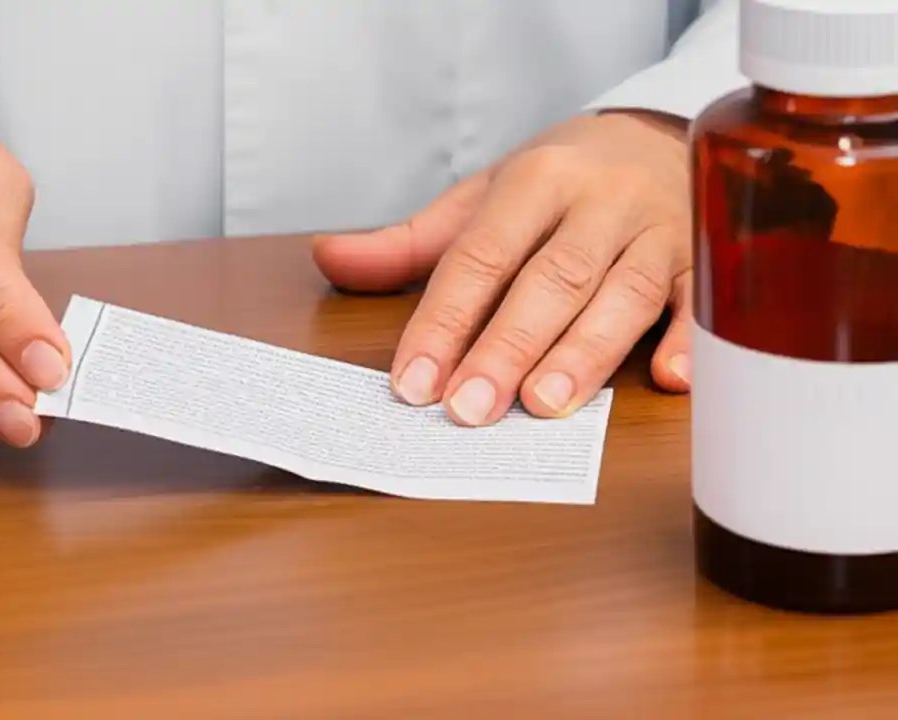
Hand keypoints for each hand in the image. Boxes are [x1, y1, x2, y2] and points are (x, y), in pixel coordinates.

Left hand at [313, 112, 691, 424]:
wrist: (656, 137)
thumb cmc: (557, 185)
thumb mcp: (482, 199)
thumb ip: (410, 242)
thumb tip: (329, 257)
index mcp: (536, 180)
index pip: (480, 257)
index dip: (444, 321)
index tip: (413, 383)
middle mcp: (599, 201)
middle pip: (550, 279)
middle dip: (506, 346)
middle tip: (470, 409)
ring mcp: (658, 229)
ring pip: (622, 294)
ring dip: (585, 351)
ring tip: (544, 404)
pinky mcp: (703, 259)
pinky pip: (700, 300)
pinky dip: (690, 341)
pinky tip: (669, 380)